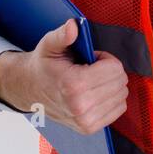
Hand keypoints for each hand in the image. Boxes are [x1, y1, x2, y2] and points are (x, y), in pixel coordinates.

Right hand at [0, 18, 127, 134]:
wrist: (30, 90)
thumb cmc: (44, 66)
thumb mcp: (49, 46)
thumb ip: (63, 35)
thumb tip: (73, 26)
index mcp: (74, 85)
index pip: (115, 68)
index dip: (105, 59)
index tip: (91, 60)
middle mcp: (81, 106)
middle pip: (120, 82)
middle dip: (109, 71)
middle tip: (90, 70)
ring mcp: (85, 120)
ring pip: (121, 95)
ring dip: (110, 85)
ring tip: (90, 82)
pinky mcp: (89, 127)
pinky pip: (119, 109)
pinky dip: (111, 99)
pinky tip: (94, 94)